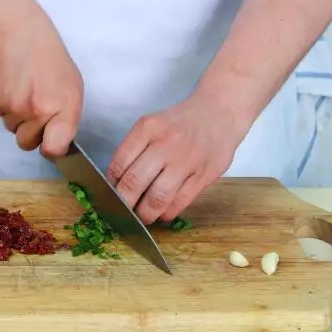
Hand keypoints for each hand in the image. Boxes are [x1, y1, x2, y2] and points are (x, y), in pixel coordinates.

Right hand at [0, 10, 83, 157]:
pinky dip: (4, 104)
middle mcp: (35, 111)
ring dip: (17, 116)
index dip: (51, 149)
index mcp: (61, 108)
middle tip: (36, 108)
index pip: (53, 149)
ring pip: (11, 128)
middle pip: (26, 143)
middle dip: (30, 132)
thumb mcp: (72, 87)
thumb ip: (67, 117)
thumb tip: (56, 142)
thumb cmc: (50, 60)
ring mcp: (12, 106)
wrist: (19, 33)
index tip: (51, 142)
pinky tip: (13, 84)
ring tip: (25, 90)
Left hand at [107, 94, 248, 223]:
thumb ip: (135, 150)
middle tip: (122, 211)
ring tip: (142, 217)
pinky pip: (180, 202)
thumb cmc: (180, 123)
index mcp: (148, 127)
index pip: (120, 163)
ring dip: (145, 214)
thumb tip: (116, 182)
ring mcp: (187, 160)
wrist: (220, 113)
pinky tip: (162, 212)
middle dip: (124, 203)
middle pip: (135, 182)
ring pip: (158, 197)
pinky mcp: (204, 175)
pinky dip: (166, 212)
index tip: (111, 194)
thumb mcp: (152, 125)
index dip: (111, 185)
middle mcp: (167, 143)